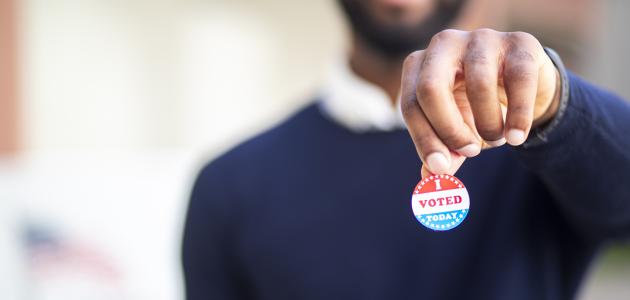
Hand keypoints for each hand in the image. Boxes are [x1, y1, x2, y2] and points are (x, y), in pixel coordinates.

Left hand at [400, 29, 560, 176]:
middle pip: (431, 88)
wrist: (525, 88)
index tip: (442, 167)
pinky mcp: (520, 42)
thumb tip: (430, 177)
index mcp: (419, 65)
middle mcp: (444, 45)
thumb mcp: (456, 131)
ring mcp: (482, 39)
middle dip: (448, 129)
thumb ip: (443, 152)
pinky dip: (518, 116)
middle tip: (469, 152)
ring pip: (478, 84)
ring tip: (496, 139)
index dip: (424, 139)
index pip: (410, 103)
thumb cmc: (478, 109)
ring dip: (487, 124)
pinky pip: (519, 81)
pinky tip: (516, 137)